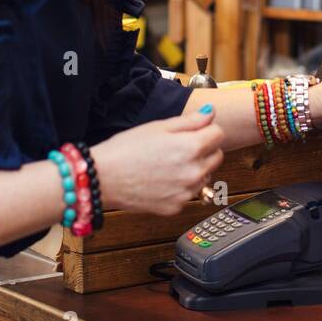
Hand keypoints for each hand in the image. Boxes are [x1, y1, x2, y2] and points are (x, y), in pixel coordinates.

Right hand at [91, 108, 224, 215]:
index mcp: (191, 147)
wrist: (102, 179)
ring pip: (205, 176)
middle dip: (203, 149)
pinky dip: (181, 187)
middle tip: (178, 147)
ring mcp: (186, 193)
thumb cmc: (126, 149)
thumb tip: (211, 113)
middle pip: (216, 156)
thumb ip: (190, 121)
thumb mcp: (158, 127)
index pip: (219, 134)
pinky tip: (161, 180)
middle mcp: (194, 172)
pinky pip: (189, 193)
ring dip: (195, 169)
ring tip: (168, 164)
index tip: (192, 131)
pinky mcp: (176, 207)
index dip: (205, 129)